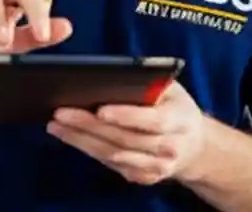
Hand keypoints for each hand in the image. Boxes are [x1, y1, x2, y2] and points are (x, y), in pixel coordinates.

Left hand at [47, 80, 206, 185]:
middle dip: (90, 126)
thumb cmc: (175, 108)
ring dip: (81, 140)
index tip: (100, 109)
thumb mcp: (171, 89)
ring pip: (113, 154)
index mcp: (179, 121)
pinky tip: (69, 137)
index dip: (126, 116)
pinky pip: (111, 164)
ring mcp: (156, 166)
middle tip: (61, 112)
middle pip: (125, 139)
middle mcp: (169, 148)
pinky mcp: (142, 177)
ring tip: (56, 124)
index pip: (152, 120)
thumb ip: (150, 82)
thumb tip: (116, 75)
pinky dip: (88, 150)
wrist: (194, 146)